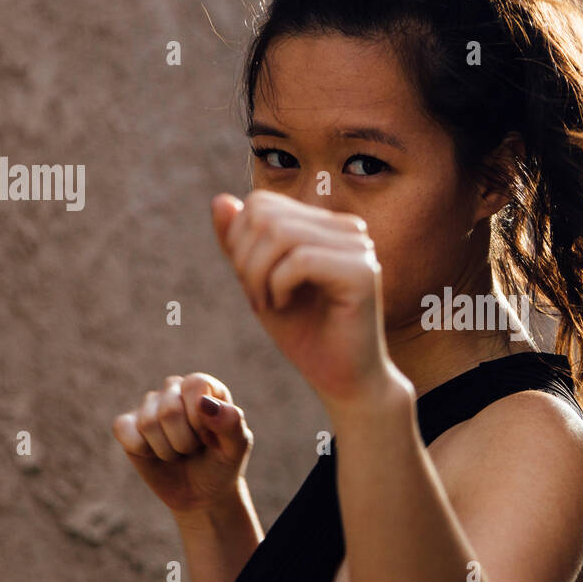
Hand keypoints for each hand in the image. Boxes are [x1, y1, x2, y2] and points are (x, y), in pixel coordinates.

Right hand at [111, 373, 252, 514]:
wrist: (202, 493)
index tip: (210, 437)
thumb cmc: (221, 463)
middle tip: (193, 449)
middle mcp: (174, 388)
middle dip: (185, 441)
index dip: (201, 419)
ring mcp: (149, 405)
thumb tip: (205, 403)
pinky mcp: (126, 424)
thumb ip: (231, 423)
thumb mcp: (236, 447)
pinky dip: (142, 450)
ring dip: (168, 450)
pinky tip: (155, 454)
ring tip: (179, 452)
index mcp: (204, 386)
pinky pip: (123, 430)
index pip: (194, 385)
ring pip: (149, 424)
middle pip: (170, 409)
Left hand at [211, 190, 405, 411]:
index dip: (239, 243)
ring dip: (258, 275)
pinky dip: (278, 285)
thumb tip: (220, 200)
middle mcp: (348, 229)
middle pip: (266, 214)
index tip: (251, 285)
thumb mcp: (260, 283)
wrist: (344, 381)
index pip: (262, 203)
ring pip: (280, 232)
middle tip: (257, 299)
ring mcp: (359, 247)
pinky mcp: (363, 272)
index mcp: (326, 225)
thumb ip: (240, 244)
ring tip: (268, 305)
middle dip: (245, 260)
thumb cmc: (306, 336)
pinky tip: (284, 307)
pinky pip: (300, 259)